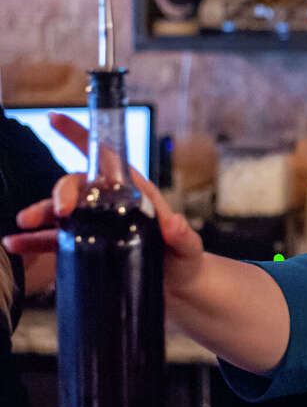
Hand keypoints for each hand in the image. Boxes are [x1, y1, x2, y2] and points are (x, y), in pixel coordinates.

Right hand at [1, 113, 204, 293]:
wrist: (178, 288)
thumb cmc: (185, 260)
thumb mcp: (189, 245)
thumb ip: (182, 234)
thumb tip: (172, 223)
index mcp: (134, 191)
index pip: (105, 157)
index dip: (80, 136)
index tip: (55, 119)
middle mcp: (110, 203)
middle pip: (77, 186)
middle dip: (61, 192)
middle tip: (58, 211)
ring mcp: (95, 225)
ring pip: (60, 212)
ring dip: (40, 215)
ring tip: (23, 226)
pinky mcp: (85, 247)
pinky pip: (53, 240)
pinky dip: (34, 241)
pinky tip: (16, 244)